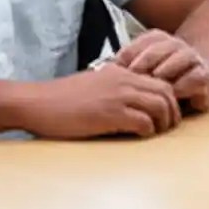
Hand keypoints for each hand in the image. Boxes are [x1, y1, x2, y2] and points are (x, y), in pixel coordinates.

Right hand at [9, 65, 181, 138]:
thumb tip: (130, 99)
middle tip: (167, 127)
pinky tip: (139, 136)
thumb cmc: (61, 98)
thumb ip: (114, 86)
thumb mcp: (94, 83)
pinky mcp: (109, 114)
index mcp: (121, 72)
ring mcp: (117, 96)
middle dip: (172, 111)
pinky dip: (147, 131)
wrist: (36, 101)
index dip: (169, 99)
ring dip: (163, 122)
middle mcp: (124, 80)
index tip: (165, 114)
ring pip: (160, 105)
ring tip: (156, 133)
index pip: (160, 81)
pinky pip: (143, 122)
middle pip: (167, 92)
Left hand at [114, 29, 208, 111]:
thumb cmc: (162, 79)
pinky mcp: (206, 78)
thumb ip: (125, 68)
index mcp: (160, 41)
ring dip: (168, 68)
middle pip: (163, 46)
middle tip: (133, 73)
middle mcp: (178, 47)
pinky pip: (198, 77)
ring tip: (156, 79)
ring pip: (183, 57)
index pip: (145, 41)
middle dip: (148, 59)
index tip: (117, 67)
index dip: (131, 53)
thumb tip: (101, 72)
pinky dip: (186, 84)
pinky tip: (174, 93)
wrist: (198, 80)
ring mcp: (194, 61)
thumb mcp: (141, 70)